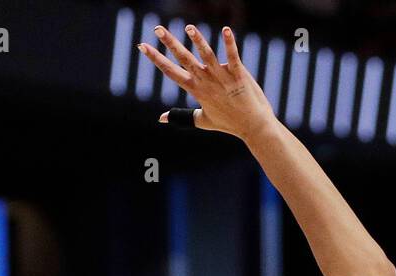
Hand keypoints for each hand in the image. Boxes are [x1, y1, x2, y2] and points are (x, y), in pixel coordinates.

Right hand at [139, 25, 275, 139]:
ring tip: (189, 28)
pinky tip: (225, 30)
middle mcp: (206, 82)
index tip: (142, 45)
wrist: (254, 128)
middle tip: (158, 29)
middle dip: (170, 44)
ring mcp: (222, 78)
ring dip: (198, 41)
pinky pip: (233, 57)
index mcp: (196, 90)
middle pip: (185, 60)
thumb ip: (182, 116)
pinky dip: (229, 43)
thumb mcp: (202, 121)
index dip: (155, 58)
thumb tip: (161, 119)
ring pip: (207, 56)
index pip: (171, 72)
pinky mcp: (238, 75)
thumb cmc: (229, 124)